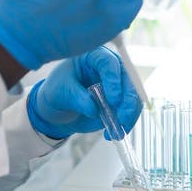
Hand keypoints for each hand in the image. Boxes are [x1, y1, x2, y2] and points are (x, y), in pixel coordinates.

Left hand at [26, 46, 142, 138]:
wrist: (60, 106)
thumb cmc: (58, 90)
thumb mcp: (61, 91)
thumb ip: (77, 98)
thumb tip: (94, 110)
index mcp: (93, 56)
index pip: (108, 62)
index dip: (113, 79)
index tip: (112, 99)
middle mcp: (109, 67)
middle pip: (128, 78)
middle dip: (128, 100)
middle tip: (122, 117)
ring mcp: (118, 84)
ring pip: (134, 96)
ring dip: (130, 114)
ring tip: (116, 130)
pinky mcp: (121, 100)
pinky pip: (131, 110)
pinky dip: (126, 123)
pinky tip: (113, 134)